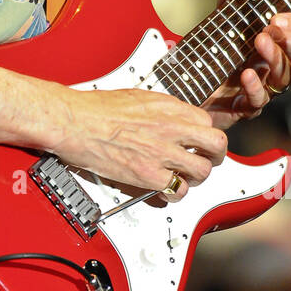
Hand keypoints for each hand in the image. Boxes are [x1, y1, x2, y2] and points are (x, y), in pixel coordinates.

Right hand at [55, 87, 227, 201]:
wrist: (74, 121)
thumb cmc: (95, 108)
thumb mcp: (137, 97)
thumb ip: (160, 109)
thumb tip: (170, 118)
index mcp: (168, 106)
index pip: (206, 121)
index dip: (203, 133)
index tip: (196, 140)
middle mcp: (170, 128)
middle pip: (216, 143)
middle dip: (215, 155)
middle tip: (206, 159)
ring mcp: (161, 152)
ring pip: (203, 170)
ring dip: (196, 176)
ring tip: (184, 177)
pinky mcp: (148, 174)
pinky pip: (179, 190)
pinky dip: (175, 193)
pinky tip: (165, 189)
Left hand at [202, 0, 290, 129]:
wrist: (185, 84)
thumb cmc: (212, 53)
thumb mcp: (221, 24)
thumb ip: (230, 3)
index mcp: (277, 43)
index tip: (279, 17)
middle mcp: (275, 67)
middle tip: (275, 30)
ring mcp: (263, 88)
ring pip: (285, 79)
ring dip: (275, 59)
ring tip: (259, 42)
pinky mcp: (245, 107)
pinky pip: (258, 101)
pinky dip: (255, 87)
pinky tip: (246, 75)